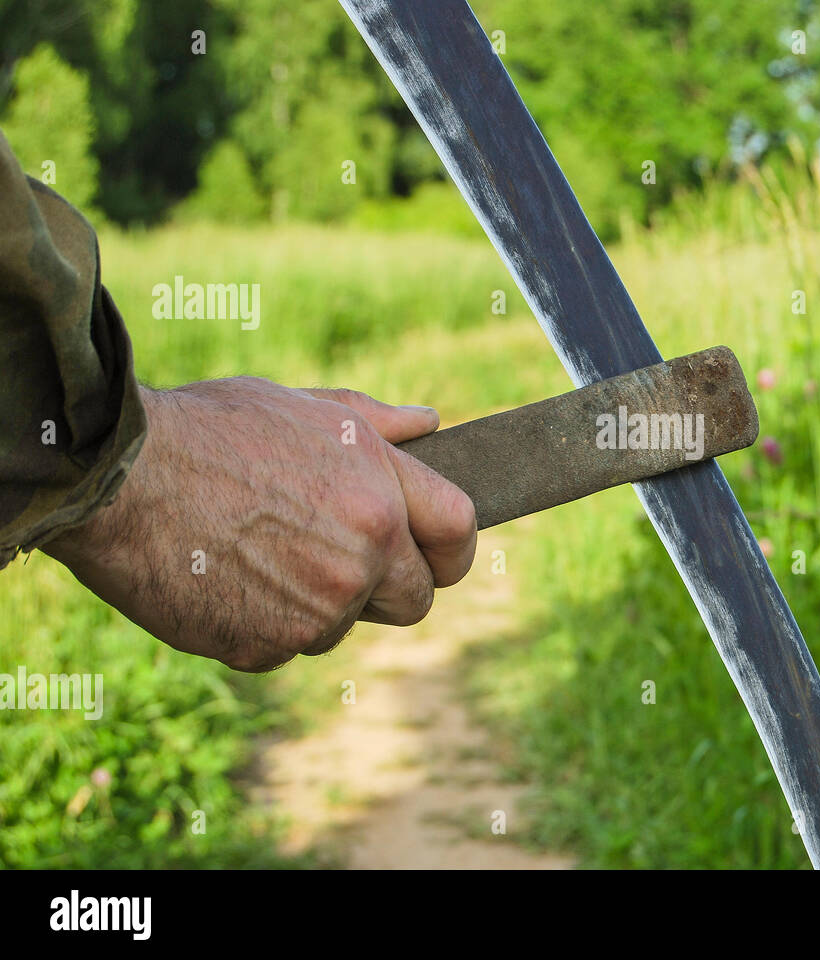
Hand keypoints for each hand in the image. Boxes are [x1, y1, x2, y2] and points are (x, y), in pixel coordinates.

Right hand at [43, 377, 476, 671]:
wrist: (113, 479)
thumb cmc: (209, 430)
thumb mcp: (301, 406)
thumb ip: (377, 424)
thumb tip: (431, 426)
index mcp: (379, 496)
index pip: (460, 534)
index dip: (452, 545)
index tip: (437, 551)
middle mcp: (361, 559)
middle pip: (416, 600)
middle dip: (391, 584)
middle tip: (344, 555)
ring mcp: (315, 611)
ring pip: (345, 624)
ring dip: (321, 601)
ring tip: (262, 548)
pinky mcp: (265, 648)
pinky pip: (288, 645)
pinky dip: (268, 622)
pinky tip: (229, 576)